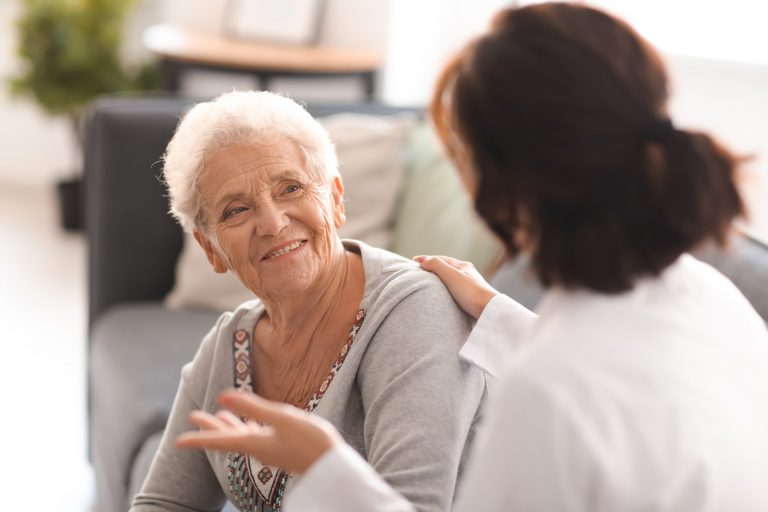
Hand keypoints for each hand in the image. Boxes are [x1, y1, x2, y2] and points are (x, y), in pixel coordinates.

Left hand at [175, 390, 342, 473]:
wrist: (332, 465)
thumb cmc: (310, 440)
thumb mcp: (282, 418)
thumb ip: (253, 406)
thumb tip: (222, 395)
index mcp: (254, 442)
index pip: (220, 440)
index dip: (198, 439)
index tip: (178, 441)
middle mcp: (257, 447)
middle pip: (227, 437)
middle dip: (209, 427)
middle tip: (193, 417)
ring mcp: (269, 448)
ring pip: (240, 436)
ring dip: (226, 425)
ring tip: (216, 416)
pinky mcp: (279, 446)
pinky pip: (254, 436)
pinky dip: (245, 426)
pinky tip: (248, 421)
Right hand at [414, 255, 498, 318]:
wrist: (489, 310)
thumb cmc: (470, 292)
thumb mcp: (451, 275)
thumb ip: (436, 265)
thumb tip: (423, 261)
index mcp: (463, 266)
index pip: (441, 259)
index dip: (427, 259)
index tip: (414, 261)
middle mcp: (468, 274)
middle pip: (447, 267)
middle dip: (433, 266)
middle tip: (420, 269)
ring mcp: (470, 286)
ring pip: (451, 278)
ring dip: (440, 277)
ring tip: (430, 281)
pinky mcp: (472, 298)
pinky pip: (455, 288)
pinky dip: (446, 287)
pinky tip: (444, 294)